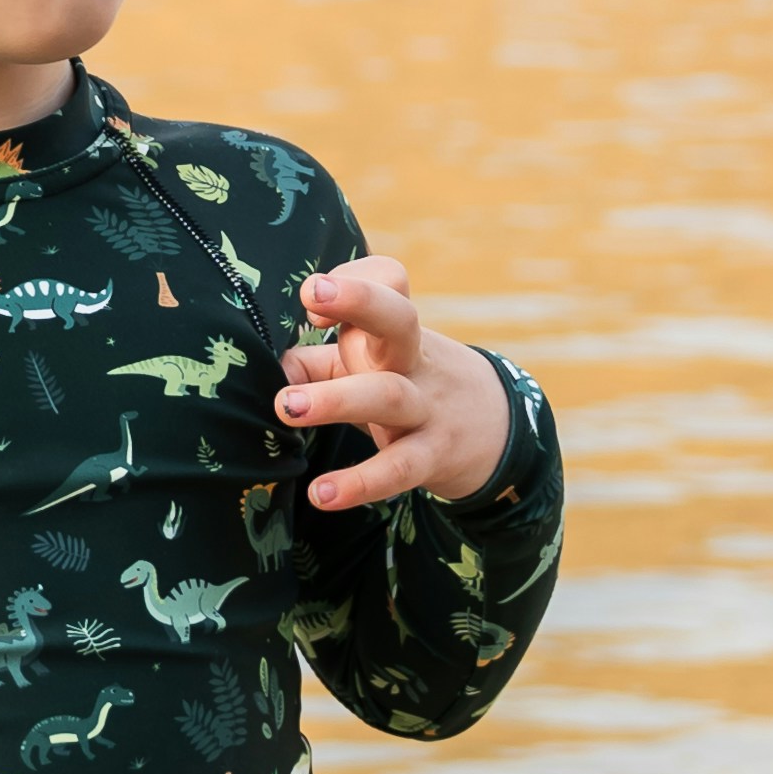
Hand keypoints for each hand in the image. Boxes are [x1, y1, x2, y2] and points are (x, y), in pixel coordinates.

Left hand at [275, 254, 513, 512]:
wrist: (498, 434)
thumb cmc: (410, 387)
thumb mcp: (370, 366)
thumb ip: (317, 363)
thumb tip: (274, 370)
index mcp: (396, 333)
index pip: (390, 281)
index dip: (355, 279)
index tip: (313, 293)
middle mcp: (414, 361)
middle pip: (400, 320)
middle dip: (360, 301)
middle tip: (313, 295)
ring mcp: (427, 408)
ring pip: (388, 396)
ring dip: (336, 399)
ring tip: (287, 406)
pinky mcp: (431, 457)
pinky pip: (398, 469)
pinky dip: (360, 484)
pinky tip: (321, 495)